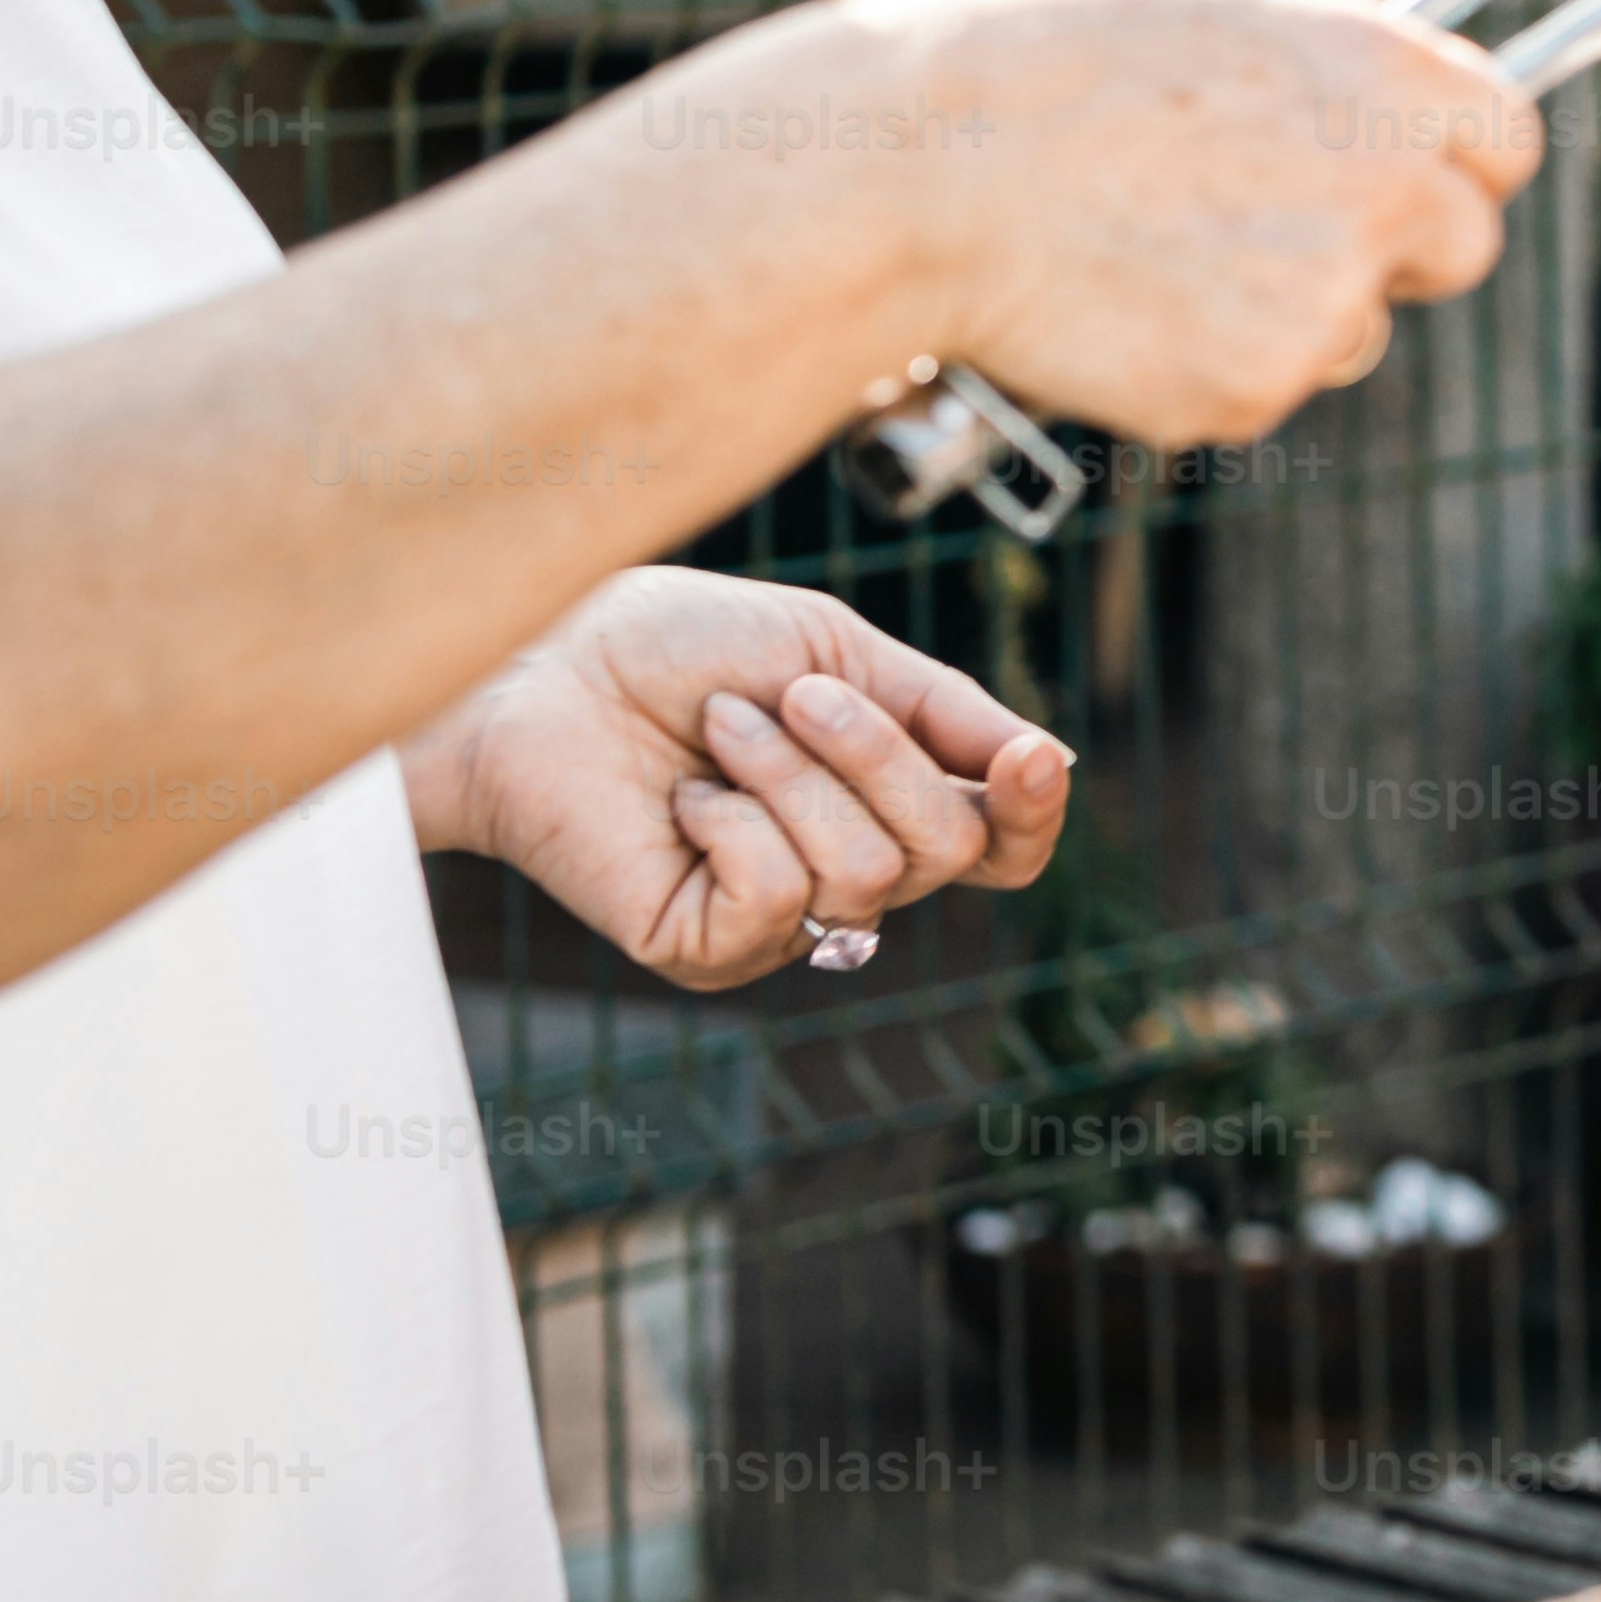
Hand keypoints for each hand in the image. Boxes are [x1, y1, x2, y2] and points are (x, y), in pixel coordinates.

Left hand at [402, 565, 1071, 986]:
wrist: (547, 669)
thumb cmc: (680, 649)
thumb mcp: (838, 650)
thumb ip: (945, 711)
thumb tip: (1054, 759)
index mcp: (887, 803)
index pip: (1001, 848)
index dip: (1032, 814)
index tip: (1023, 759)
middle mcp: (845, 875)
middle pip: (947, 848)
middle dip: (875, 753)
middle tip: (788, 695)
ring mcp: (778, 925)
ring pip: (866, 873)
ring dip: (788, 774)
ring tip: (717, 735)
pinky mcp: (706, 952)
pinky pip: (777, 897)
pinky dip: (733, 823)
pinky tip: (685, 801)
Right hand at [744, 0, 1540, 446]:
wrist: (908, 175)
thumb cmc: (1032, 59)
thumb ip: (1321, 53)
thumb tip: (1376, 86)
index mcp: (1383, 74)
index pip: (1506, 138)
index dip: (1456, 160)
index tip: (1417, 173)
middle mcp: (1385, 186)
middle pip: (1463, 246)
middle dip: (1392, 248)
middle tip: (1279, 227)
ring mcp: (1324, 298)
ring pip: (1352, 330)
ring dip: (1284, 310)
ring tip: (1149, 249)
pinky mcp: (1252, 388)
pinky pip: (1257, 388)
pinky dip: (1199, 367)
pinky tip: (1114, 307)